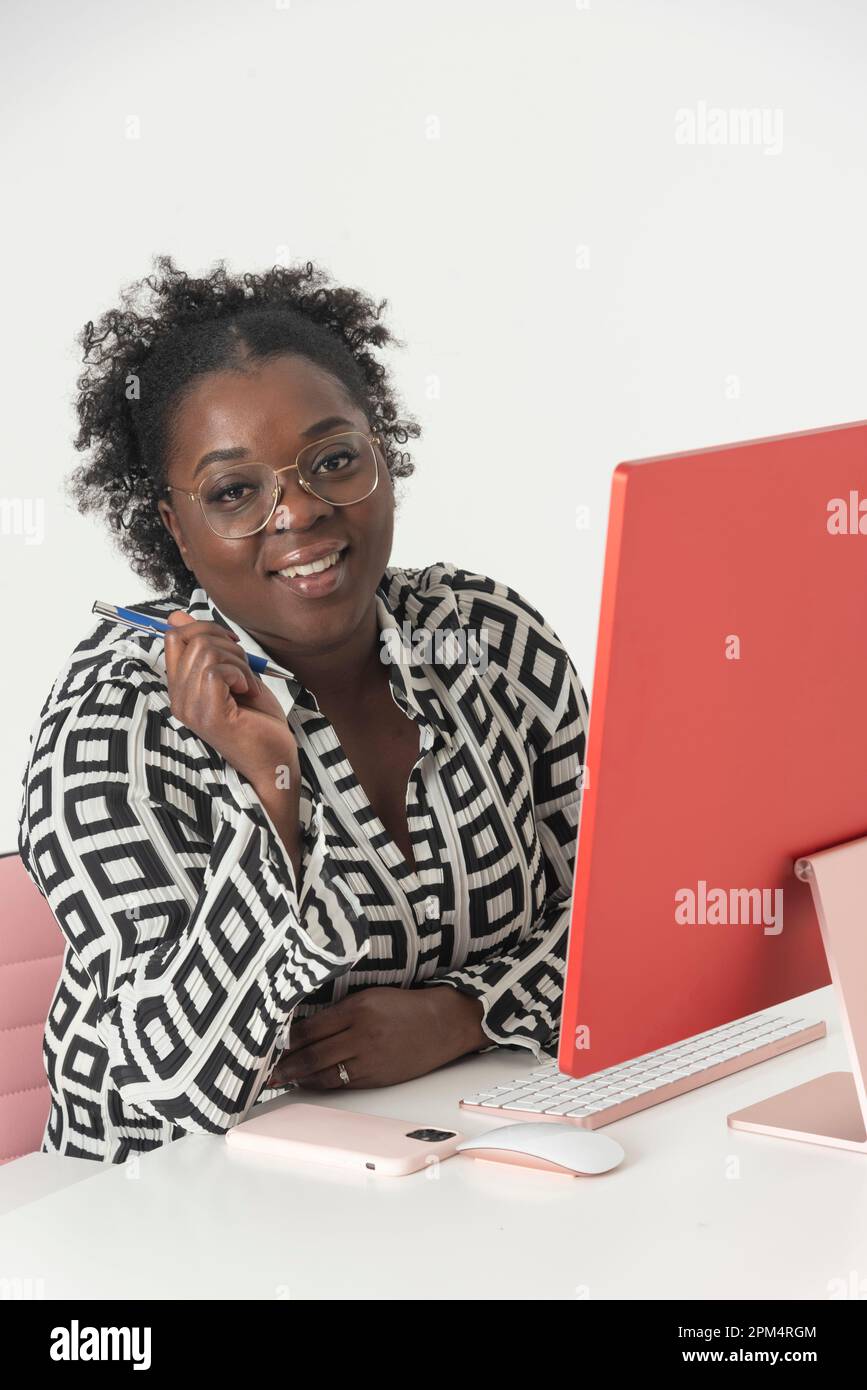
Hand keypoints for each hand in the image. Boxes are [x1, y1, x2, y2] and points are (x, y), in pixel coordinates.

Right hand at [164, 610, 298, 783]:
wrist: (275, 760)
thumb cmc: (258, 722)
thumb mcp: (234, 675)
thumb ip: (211, 649)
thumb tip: (178, 616)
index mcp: (182, 688)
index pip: (173, 637)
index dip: (205, 628)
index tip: (232, 645)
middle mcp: (179, 698)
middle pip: (188, 638)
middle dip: (225, 642)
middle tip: (244, 670)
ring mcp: (190, 707)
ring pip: (205, 651)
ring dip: (237, 661)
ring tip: (247, 686)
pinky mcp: (208, 714)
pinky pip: (216, 670)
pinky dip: (240, 674)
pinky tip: (247, 693)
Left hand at [266, 985, 487, 1089]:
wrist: (442, 1024)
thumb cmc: (404, 1006)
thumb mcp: (371, 997)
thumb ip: (339, 1011)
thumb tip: (305, 1028)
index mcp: (358, 1008)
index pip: (311, 1027)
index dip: (286, 1039)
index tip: (268, 1042)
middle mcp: (362, 1035)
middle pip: (313, 1053)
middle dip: (285, 1065)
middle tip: (264, 1071)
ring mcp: (370, 1059)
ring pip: (324, 1072)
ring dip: (299, 1078)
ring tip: (279, 1080)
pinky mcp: (378, 1077)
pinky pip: (342, 1082)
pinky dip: (321, 1083)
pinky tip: (308, 1082)